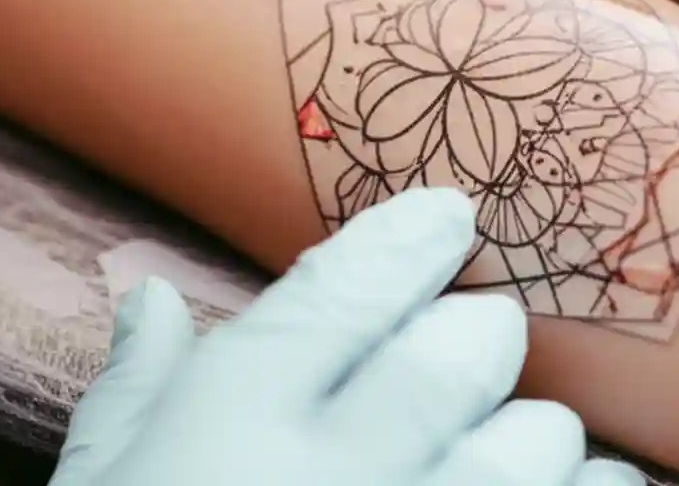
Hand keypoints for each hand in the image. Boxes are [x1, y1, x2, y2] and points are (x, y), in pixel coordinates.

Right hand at [48, 188, 645, 484]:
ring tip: (482, 459)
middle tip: (455, 356)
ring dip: (526, 437)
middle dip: (472, 339)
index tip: (445, 218)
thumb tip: (152, 297)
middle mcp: (346, 475)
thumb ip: (133, 397)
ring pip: (544, 439)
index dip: (409, 239)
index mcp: (235, 428)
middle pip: (472, 347)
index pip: (350, 288)